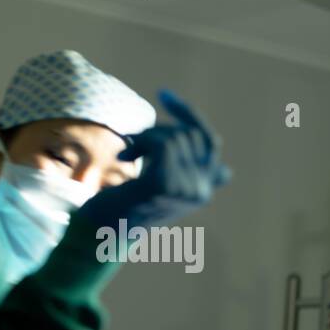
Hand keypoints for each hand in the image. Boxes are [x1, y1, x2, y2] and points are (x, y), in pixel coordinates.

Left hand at [78, 89, 231, 230]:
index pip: (209, 141)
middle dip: (158, 128)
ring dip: (144, 137)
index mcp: (204, 191)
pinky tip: (125, 157)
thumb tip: (228, 172)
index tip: (163, 95)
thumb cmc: (126, 206)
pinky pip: (161, 144)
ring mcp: (185, 189)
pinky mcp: (166, 185)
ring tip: (126, 153)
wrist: (101, 234)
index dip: (189, 115)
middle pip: (189, 134)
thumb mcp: (165, 188)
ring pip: (173, 137)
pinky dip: (140, 143)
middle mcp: (201, 191)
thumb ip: (195, 179)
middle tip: (133, 141)